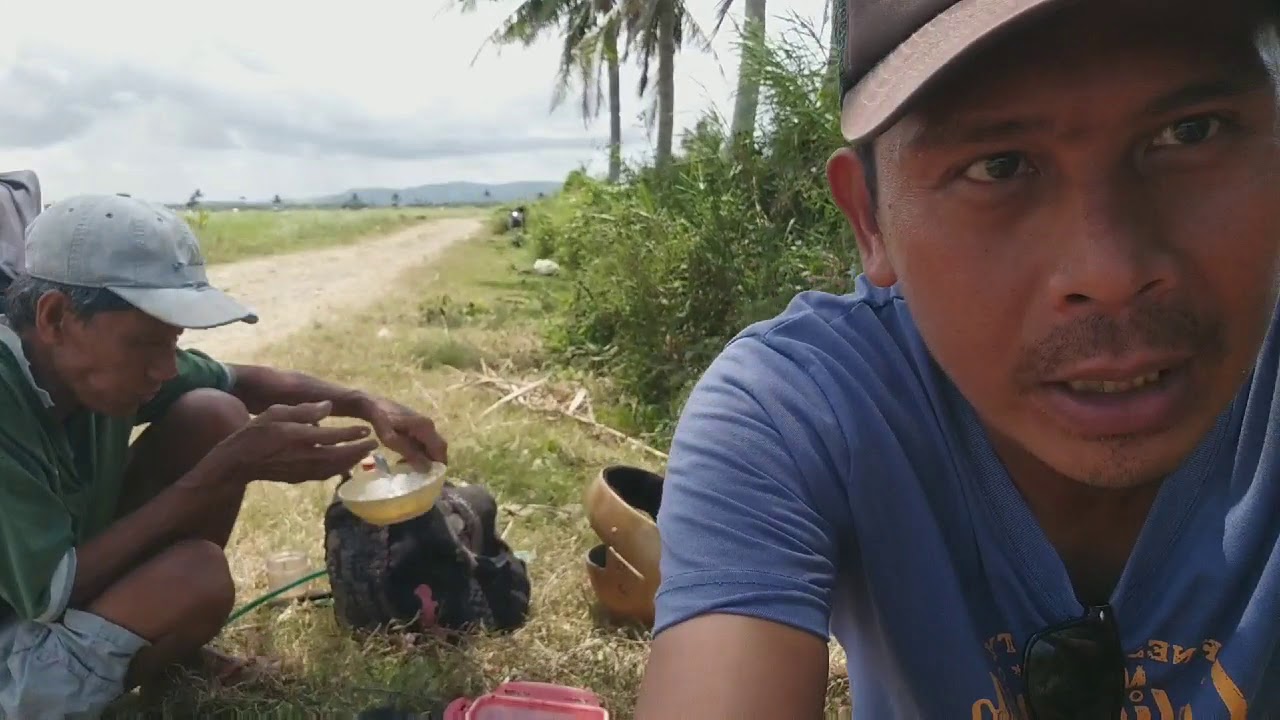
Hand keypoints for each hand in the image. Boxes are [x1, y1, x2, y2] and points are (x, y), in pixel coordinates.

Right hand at [206, 401, 378, 483]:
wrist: (237, 461)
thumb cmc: (255, 432)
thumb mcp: (276, 413)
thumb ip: (304, 410)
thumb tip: (329, 406)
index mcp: (298, 438)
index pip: (333, 436)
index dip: (352, 434)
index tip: (366, 430)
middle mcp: (303, 456)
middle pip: (339, 456)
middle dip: (358, 450)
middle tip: (373, 444)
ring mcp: (301, 470)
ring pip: (334, 468)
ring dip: (351, 461)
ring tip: (363, 453)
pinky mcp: (298, 479)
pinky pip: (324, 475)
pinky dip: (338, 469)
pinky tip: (343, 464)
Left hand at [362, 396, 447, 467]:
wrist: (374, 405)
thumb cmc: (382, 422)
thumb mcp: (392, 440)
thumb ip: (410, 453)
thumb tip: (427, 468)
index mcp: (425, 427)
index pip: (440, 448)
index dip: (440, 463)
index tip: (434, 476)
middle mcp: (429, 425)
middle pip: (438, 446)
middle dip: (433, 461)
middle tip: (424, 474)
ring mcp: (424, 423)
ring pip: (432, 444)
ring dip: (426, 456)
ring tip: (413, 466)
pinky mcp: (418, 424)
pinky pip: (425, 440)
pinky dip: (421, 450)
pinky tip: (408, 456)